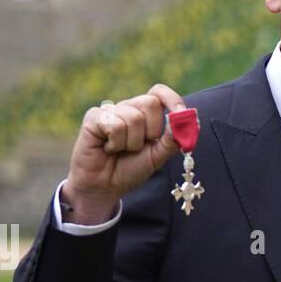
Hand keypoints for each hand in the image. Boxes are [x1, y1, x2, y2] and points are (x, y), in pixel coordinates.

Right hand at [63, 84, 186, 216]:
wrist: (105, 187)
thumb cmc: (129, 170)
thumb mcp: (157, 157)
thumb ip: (172, 140)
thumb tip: (187, 122)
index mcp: (143, 114)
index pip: (159, 93)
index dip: (171, 99)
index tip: (182, 114)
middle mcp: (127, 108)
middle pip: (150, 103)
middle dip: (151, 131)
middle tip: (138, 147)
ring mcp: (110, 111)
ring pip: (134, 117)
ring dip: (131, 143)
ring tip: (120, 151)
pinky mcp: (93, 117)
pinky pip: (115, 125)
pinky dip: (116, 143)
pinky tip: (108, 149)